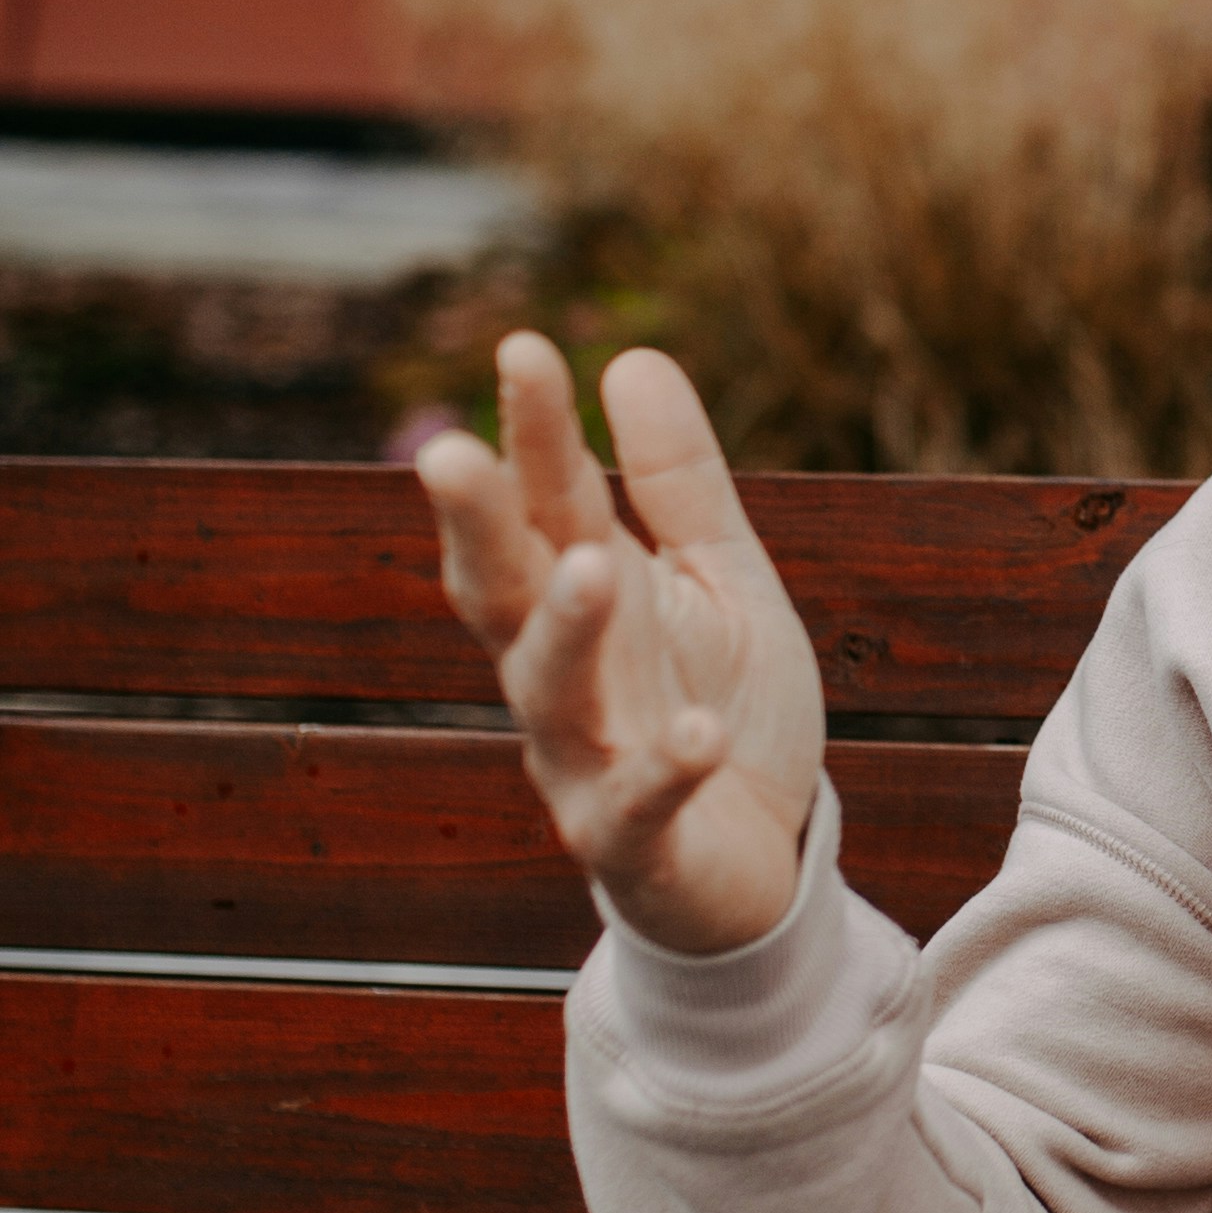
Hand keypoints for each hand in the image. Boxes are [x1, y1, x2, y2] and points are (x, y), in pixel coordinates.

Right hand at [418, 335, 823, 955]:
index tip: (525, 348)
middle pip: (501, 593)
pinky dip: (662, 771)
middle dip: (476, 528)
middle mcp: (561, 673)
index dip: (530, 431)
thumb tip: (631, 356)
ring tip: (594, 567)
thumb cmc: (718, 707)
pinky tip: (695, 735)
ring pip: (548, 695)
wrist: (760, 865)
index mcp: (581, 595)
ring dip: (566, 632)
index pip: (544, 502)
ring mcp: (585, 760)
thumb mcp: (721, 578)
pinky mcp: (631, 844)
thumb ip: (679, 482)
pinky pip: (635, 808)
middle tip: (450, 453)